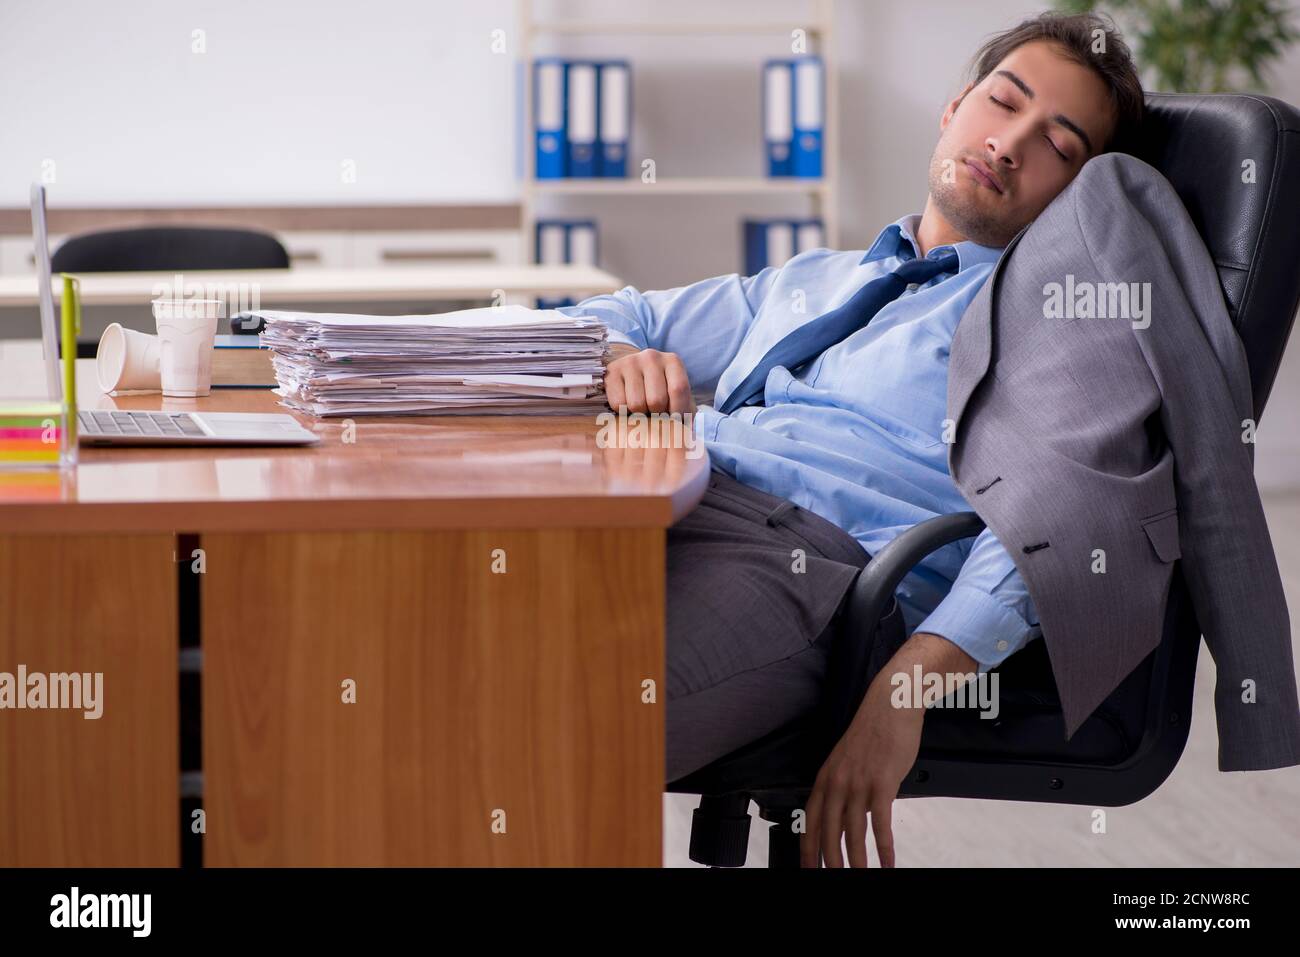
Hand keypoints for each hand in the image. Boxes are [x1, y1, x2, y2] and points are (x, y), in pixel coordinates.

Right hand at [605, 345, 695, 414]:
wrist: (634, 374)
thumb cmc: (662, 392)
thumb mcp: (678, 398)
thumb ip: (687, 413)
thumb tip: (688, 436)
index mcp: (673, 361)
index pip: (678, 389)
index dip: (678, 411)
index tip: (675, 421)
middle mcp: (651, 357)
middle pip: (656, 399)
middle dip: (657, 415)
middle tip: (656, 415)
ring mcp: (629, 362)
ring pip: (636, 404)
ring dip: (640, 415)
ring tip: (643, 411)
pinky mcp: (611, 372)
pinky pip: (618, 404)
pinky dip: (623, 412)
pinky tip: (628, 407)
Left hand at [800, 678, 924, 867]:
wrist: (890, 706)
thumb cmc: (873, 732)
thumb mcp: (847, 760)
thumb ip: (845, 788)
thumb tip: (851, 817)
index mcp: (825, 777)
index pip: (809, 819)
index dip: (807, 847)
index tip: (808, 867)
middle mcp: (837, 782)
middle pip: (828, 831)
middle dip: (830, 861)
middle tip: (834, 877)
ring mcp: (858, 783)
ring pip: (853, 832)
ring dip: (857, 860)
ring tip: (861, 876)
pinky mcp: (881, 783)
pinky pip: (881, 823)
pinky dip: (884, 847)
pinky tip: (887, 861)